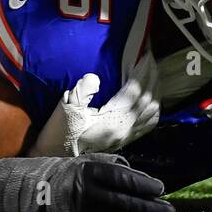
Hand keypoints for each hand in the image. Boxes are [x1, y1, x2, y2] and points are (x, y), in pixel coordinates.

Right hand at [44, 58, 160, 156]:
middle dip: (152, 78)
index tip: (145, 56)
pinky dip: (153, 109)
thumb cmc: (61, 131)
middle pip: (148, 100)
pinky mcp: (125, 140)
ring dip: (155, 92)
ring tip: (152, 76)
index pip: (135, 92)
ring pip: (152, 112)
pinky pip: (148, 125)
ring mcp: (127, 136)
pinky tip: (151, 100)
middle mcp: (124, 129)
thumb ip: (83, 90)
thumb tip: (96, 77)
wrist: (56, 155)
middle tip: (151, 61)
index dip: (142, 72)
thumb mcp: (67, 107)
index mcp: (112, 120)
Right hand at [68, 153, 175, 211]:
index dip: (143, 184)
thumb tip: (149, 183)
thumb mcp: (96, 162)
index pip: (122, 178)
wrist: (45, 190)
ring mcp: (81, 211)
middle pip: (122, 201)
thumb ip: (120, 169)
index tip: (161, 189)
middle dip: (149, 207)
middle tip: (169, 211)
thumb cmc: (81, 173)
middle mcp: (84, 191)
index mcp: (90, 170)